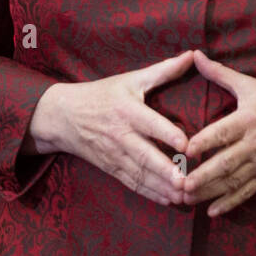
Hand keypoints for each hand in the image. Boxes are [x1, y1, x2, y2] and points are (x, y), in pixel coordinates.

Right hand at [26, 50, 193, 206]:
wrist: (63, 116)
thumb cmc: (102, 94)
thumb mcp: (130, 79)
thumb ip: (163, 71)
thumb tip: (192, 55)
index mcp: (127, 110)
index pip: (149, 123)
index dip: (167, 134)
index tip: (186, 145)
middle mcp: (121, 134)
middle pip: (144, 155)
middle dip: (165, 171)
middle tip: (187, 182)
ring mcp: (114, 154)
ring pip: (139, 174)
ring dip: (161, 187)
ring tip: (184, 197)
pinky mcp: (111, 167)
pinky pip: (131, 183)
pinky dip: (150, 193)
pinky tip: (168, 200)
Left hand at [181, 48, 255, 216]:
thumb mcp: (252, 85)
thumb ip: (221, 73)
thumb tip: (195, 55)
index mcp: (248, 120)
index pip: (224, 132)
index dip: (205, 141)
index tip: (186, 150)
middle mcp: (254, 144)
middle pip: (226, 163)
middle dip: (203, 176)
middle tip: (180, 184)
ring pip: (232, 182)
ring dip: (209, 192)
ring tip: (186, 199)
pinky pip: (247, 193)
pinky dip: (230, 204)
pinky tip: (212, 212)